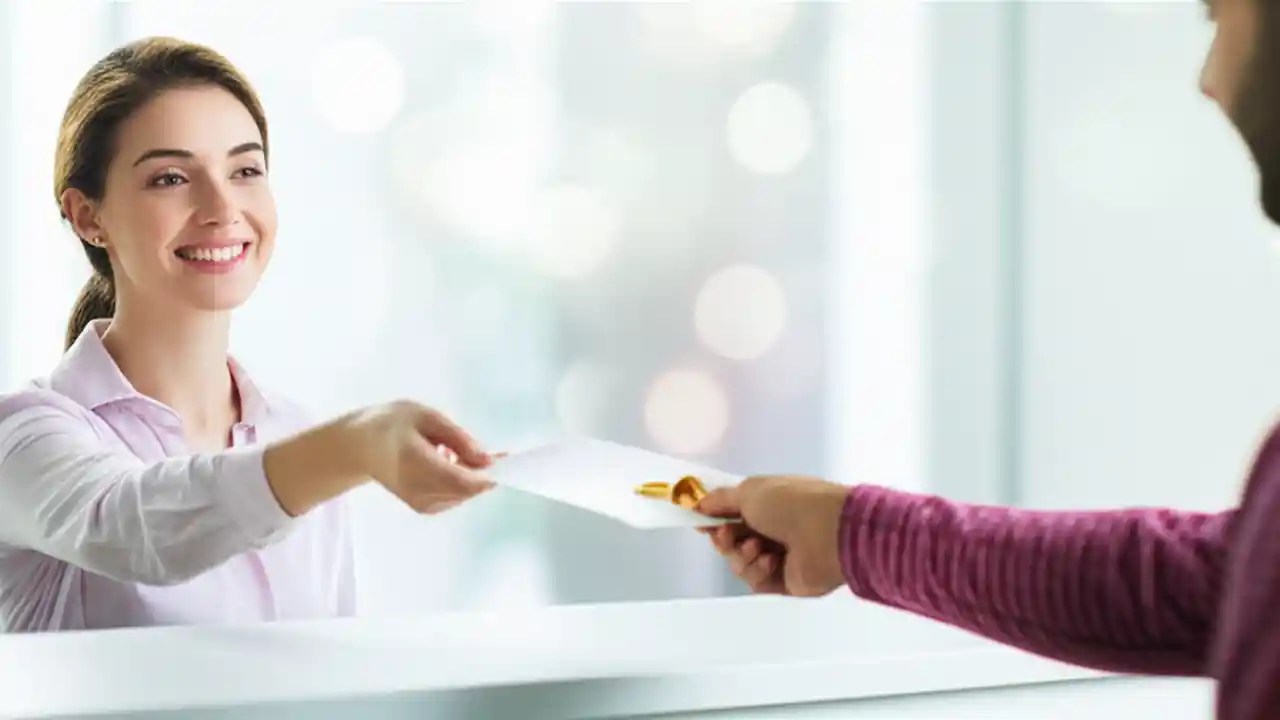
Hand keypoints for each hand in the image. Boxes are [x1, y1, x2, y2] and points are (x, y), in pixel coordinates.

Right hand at [346, 400, 494, 513]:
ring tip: (450, 450)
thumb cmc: (392, 424)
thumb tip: (489, 459)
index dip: (491, 474)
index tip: (509, 460)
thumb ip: (459, 438)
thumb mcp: (426, 417)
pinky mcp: (425, 508)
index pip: (464, 481)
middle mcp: (420, 490)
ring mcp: (422, 503)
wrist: (359, 447)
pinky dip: (462, 480)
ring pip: (465, 493)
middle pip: (468, 489)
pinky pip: (456, 495)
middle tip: (487, 450)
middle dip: (485, 471)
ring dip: (472, 474)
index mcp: (417, 464)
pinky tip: (446, 463)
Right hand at [697, 476, 848, 596]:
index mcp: (768, 503)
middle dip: (725, 539)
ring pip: (740, 563)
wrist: (828, 533)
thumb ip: (720, 500)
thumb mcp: (749, 491)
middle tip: (728, 535)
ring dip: (742, 555)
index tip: (699, 520)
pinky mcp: (785, 582)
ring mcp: (779, 556)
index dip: (715, 518)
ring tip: (758, 547)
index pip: (732, 514)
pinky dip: (758, 570)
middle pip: (732, 541)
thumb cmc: (790, 504)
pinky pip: (756, 580)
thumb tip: (699, 503)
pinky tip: (772, 561)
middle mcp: (773, 529)